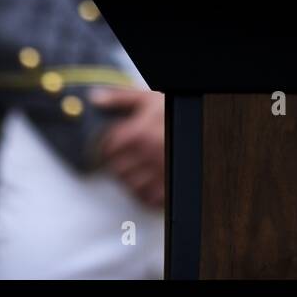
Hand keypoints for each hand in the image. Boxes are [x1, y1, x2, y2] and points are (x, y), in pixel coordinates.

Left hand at [92, 88, 165, 208]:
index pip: (108, 149)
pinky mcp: (170, 186)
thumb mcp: (147, 98)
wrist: (200, 123)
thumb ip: (120, 98)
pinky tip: (145, 182)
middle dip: (116, 164)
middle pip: (118, 170)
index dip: (107, 147)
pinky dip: (143, 194)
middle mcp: (148, 155)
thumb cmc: (175, 111)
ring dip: (128, 180)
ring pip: (131, 186)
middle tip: (121, 159)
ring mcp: (159, 172)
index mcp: (139, 134)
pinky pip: (148, 198)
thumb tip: (96, 99)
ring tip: (133, 170)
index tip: (110, 146)